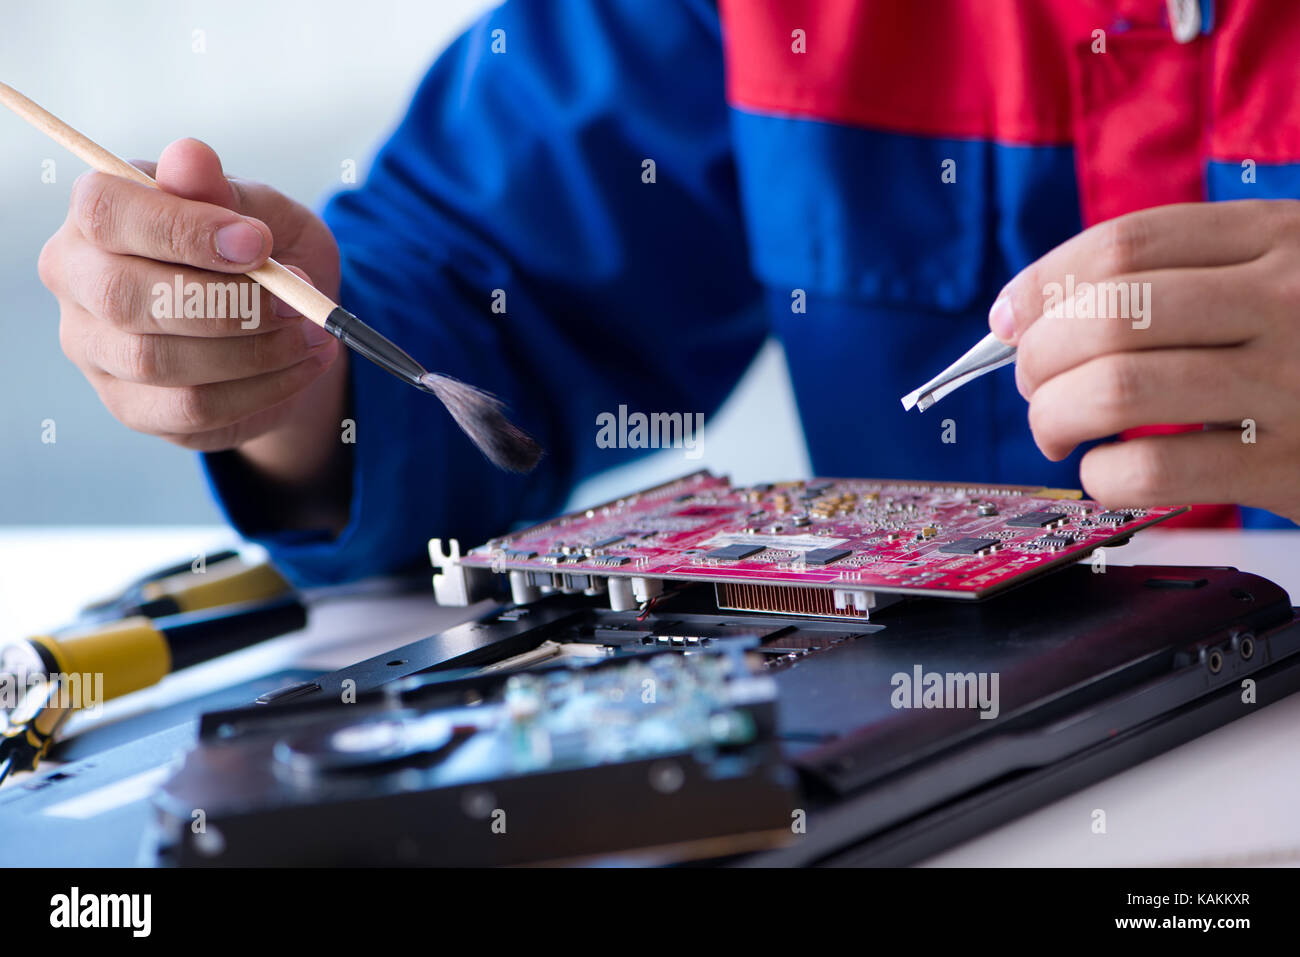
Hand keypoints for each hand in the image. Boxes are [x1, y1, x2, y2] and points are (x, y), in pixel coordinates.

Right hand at [38, 137, 345, 455]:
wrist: (285, 326)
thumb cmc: (261, 255)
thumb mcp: (262, 212)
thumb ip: (226, 191)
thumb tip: (191, 157)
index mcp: (98, 213)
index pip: (106, 212)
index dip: (182, 229)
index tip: (258, 243)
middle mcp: (78, 279)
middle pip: (124, 296)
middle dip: (226, 303)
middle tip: (296, 302)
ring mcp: (95, 349)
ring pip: (158, 361)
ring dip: (254, 351)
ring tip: (312, 333)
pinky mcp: (130, 406)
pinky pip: (191, 408)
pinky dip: (262, 388)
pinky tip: (303, 364)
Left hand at [990, 200, 1299, 522]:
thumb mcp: (1292, 272)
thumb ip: (1192, 274)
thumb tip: (1036, 311)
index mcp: (1282, 237)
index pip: (1125, 245)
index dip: (1043, 283)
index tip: (1009, 319)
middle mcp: (1287, 299)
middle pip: (1108, 315)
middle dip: (1037, 355)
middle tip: (1034, 383)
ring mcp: (1293, 383)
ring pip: (1116, 388)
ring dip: (1054, 415)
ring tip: (1057, 430)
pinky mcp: (1291, 467)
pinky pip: (1152, 469)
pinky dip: (1101, 475)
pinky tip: (1108, 472)